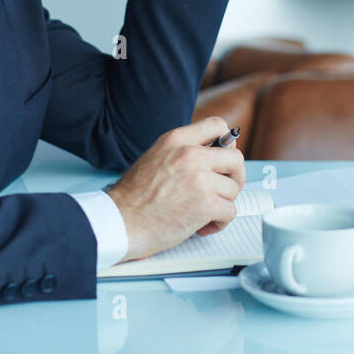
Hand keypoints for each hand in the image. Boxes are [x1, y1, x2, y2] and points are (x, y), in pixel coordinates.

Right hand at [104, 116, 245, 261]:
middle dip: (233, 178)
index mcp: (176, 140)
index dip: (226, 144)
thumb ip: (183, 152)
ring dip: (222, 204)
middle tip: (221, 191)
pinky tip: (202, 227)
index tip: (222, 160)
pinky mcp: (205, 204)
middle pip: (236, 159)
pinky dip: (220, 223)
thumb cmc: (133, 198)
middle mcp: (190, 154)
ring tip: (202, 214)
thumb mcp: (156, 157)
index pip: (218, 126)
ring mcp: (199, 179)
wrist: (117, 222)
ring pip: (233, 189)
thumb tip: (215, 155)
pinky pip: (230, 211)